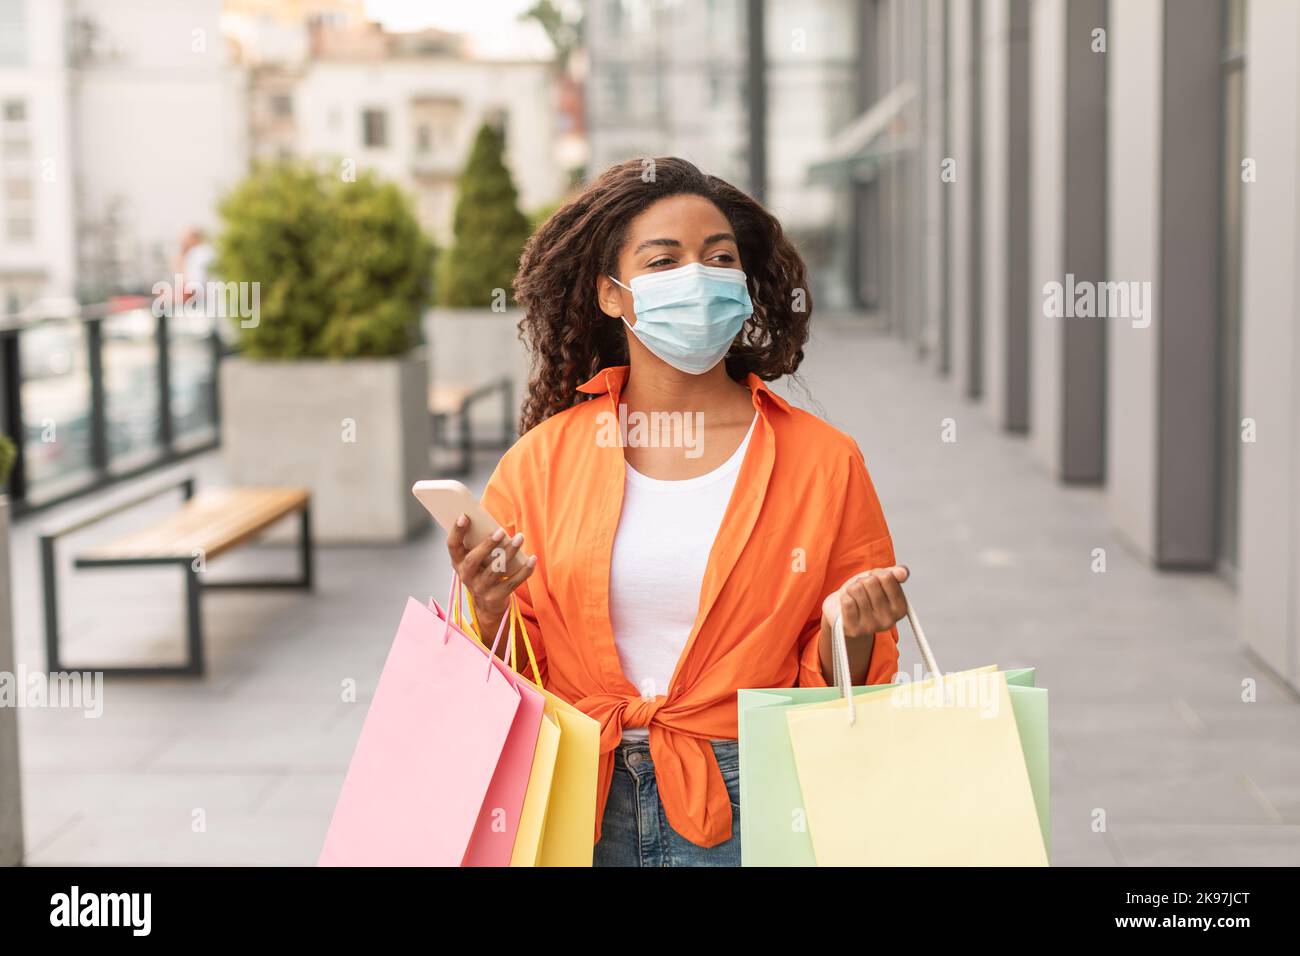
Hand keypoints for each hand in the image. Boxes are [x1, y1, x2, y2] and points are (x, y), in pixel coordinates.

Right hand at [446, 515, 536, 637]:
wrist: (487, 605)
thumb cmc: (483, 571)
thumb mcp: (476, 559)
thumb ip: (480, 543)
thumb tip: (495, 524)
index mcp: (457, 562)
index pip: (452, 545)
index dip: (456, 531)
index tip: (464, 516)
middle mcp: (466, 576)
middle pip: (473, 560)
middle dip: (487, 544)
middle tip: (501, 531)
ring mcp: (480, 589)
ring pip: (495, 570)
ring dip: (508, 552)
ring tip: (519, 538)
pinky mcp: (495, 597)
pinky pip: (512, 582)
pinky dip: (524, 571)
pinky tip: (532, 559)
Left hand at [820, 566, 909, 638]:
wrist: (844, 613)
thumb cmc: (865, 595)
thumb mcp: (881, 581)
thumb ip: (894, 575)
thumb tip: (903, 573)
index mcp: (901, 609)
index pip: (887, 577)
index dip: (876, 573)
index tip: (874, 579)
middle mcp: (889, 621)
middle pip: (870, 582)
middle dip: (862, 581)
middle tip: (862, 591)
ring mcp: (871, 627)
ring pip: (857, 590)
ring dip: (852, 589)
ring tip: (855, 597)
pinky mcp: (854, 629)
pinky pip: (847, 601)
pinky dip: (844, 598)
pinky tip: (847, 605)